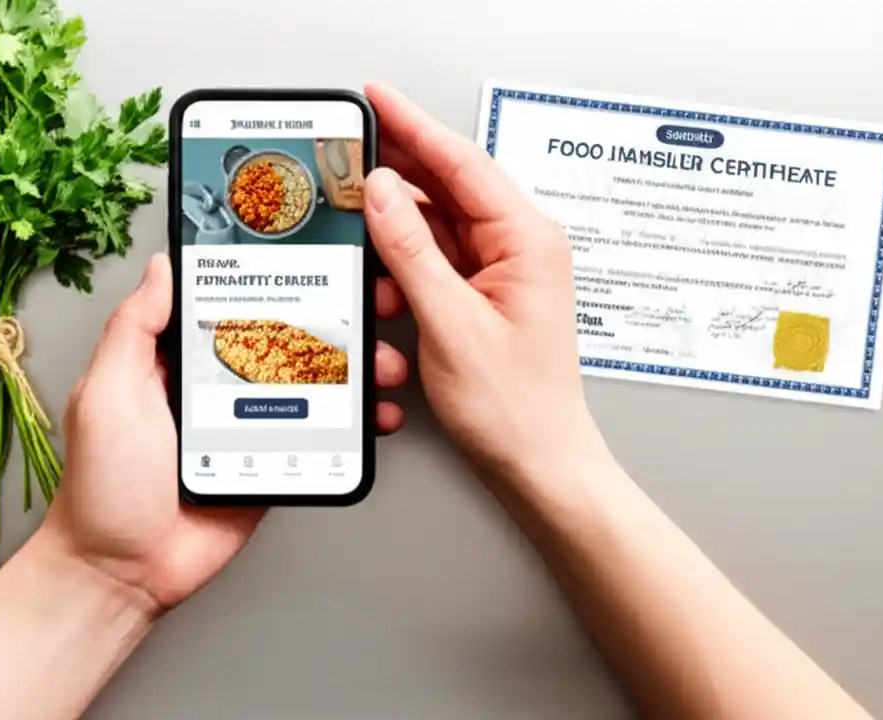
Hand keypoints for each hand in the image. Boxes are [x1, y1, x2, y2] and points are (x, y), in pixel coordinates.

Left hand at [42, 253, 407, 610]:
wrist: (126, 571)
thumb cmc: (104, 486)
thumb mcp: (109, 391)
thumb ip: (134, 328)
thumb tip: (162, 267)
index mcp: (169, 359)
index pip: (222, 301)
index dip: (262, 278)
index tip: (305, 255)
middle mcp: (210, 385)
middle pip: (277, 337)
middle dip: (325, 320)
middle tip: (365, 306)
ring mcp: (243, 423)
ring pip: (306, 382)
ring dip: (349, 369)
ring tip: (380, 361)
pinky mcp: (268, 461)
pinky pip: (315, 434)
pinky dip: (351, 423)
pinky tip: (373, 414)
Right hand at [364, 84, 609, 493]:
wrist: (537, 464)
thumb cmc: (516, 408)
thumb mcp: (451, 323)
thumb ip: (411, 250)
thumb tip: (382, 192)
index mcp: (527, 241)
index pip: (461, 162)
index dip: (412, 126)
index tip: (376, 101)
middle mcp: (517, 248)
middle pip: (445, 190)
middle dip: (393, 181)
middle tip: (345, 161)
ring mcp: (498, 273)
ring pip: (431, 231)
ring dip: (393, 246)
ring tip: (369, 266)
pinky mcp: (479, 298)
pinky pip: (432, 266)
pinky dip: (402, 276)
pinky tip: (386, 297)